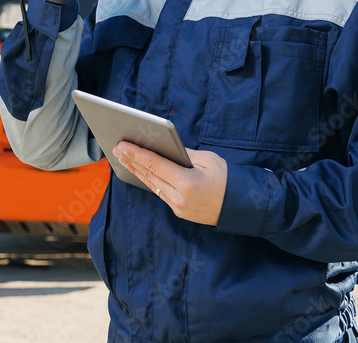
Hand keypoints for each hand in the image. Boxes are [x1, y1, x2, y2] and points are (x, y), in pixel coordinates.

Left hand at [113, 142, 227, 225]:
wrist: (241, 207)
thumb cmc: (227, 179)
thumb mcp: (209, 160)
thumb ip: (185, 154)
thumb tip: (165, 148)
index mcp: (187, 183)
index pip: (155, 165)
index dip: (137, 154)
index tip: (123, 145)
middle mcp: (179, 197)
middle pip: (149, 176)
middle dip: (132, 161)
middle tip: (117, 148)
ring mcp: (178, 207)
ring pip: (152, 186)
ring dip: (136, 171)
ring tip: (123, 158)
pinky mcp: (179, 212)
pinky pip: (159, 193)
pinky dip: (148, 181)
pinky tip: (139, 171)